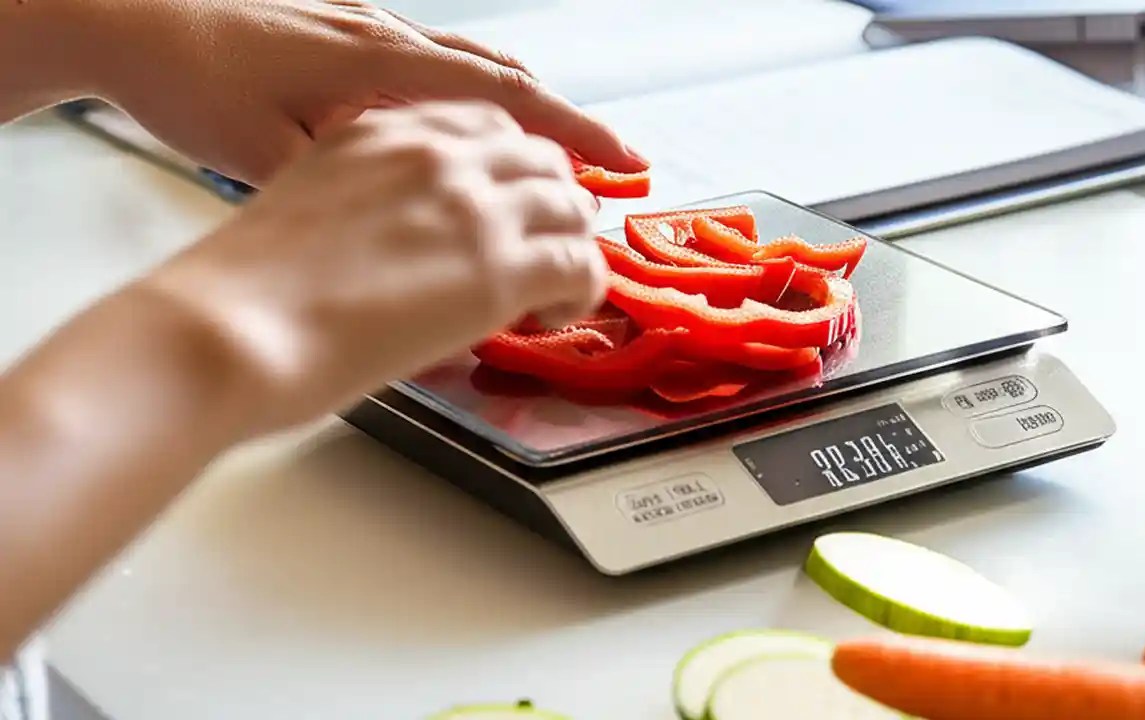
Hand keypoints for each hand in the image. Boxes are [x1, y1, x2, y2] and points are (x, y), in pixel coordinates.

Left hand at [91, 0, 646, 185]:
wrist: (137, 20)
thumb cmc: (194, 81)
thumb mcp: (263, 152)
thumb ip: (343, 190)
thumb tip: (398, 243)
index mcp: (379, 64)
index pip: (504, 96)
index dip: (573, 132)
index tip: (624, 162)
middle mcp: (388, 38)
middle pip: (506, 76)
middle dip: (568, 122)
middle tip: (612, 167)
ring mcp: (371, 30)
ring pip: (474, 67)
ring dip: (525, 108)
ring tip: (556, 157)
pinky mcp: (349, 34)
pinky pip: (435, 65)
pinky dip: (475, 99)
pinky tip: (468, 132)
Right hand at [131, 101, 603, 434]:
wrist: (229, 330)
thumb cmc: (243, 292)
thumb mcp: (305, 208)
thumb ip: (366, 203)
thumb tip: (398, 243)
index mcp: (379, 132)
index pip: (484, 124)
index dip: (514, 166)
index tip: (519, 198)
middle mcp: (434, 154)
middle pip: (539, 156)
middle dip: (552, 200)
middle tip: (548, 243)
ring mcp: (471, 206)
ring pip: (570, 204)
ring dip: (570, 243)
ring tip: (552, 287)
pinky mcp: (496, 267)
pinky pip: (579, 264)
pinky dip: (580, 290)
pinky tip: (550, 316)